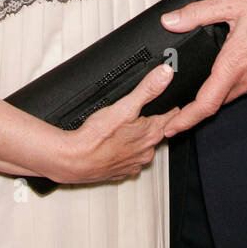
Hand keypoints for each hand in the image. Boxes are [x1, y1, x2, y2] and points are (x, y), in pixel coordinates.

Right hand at [54, 63, 176, 183]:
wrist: (74, 160)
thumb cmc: (97, 136)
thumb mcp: (124, 106)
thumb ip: (147, 89)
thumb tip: (165, 74)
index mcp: (152, 134)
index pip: (172, 118)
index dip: (171, 107)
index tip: (171, 102)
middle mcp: (146, 152)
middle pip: (157, 133)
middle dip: (153, 123)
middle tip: (144, 113)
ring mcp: (134, 164)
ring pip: (142, 147)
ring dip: (138, 139)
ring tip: (126, 128)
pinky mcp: (120, 173)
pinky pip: (128, 160)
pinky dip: (124, 153)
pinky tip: (113, 145)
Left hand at [160, 0, 246, 136]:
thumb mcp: (232, 3)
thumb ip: (197, 13)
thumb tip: (170, 21)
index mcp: (234, 64)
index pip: (205, 103)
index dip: (185, 120)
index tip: (171, 128)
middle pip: (218, 100)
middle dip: (198, 105)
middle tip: (181, 103)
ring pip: (235, 92)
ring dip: (221, 90)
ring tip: (209, 77)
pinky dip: (239, 81)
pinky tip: (237, 65)